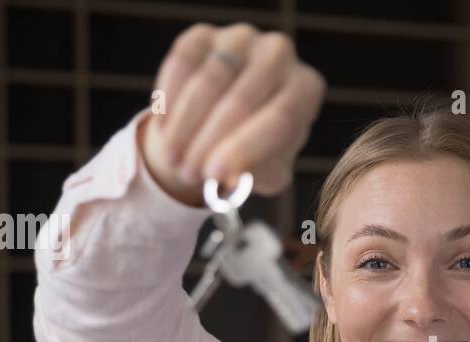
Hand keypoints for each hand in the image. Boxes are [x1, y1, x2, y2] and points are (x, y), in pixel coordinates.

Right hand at [138, 23, 324, 204]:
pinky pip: (183, 62)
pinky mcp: (204, 34)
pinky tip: (163, 130)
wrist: (229, 119)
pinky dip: (170, 98)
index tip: (217, 177)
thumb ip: (257, 175)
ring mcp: (241, 39)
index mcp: (306, 87)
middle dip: (210, 142)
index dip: (246, 148)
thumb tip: (230, 180)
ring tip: (173, 160)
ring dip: (186, 125)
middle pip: (243, 99)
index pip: (280, 117)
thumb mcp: (267, 170)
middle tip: (189, 174)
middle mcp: (279, 53)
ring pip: (210, 80)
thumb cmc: (256, 148)